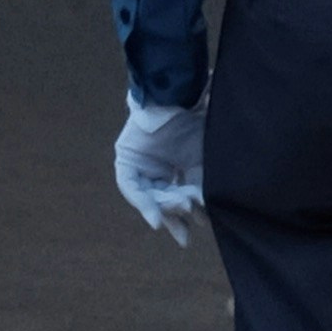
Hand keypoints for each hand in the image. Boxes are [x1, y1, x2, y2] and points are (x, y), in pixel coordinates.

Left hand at [113, 92, 206, 240]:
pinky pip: (130, 186)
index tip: (201, 227)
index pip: (179, 192)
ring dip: (164, 208)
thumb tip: (206, 214)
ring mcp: (139, 160)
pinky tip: (156, 220)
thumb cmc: (196, 121)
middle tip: (185, 235)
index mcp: (176, 161)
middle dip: (174, 217)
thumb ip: (201, 184)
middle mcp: (156, 163)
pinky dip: (143, 203)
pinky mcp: (126, 157)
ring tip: (181, 215)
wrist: (180, 95)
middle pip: (162, 198)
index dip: (188, 213)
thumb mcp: (203, 160)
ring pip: (149, 194)